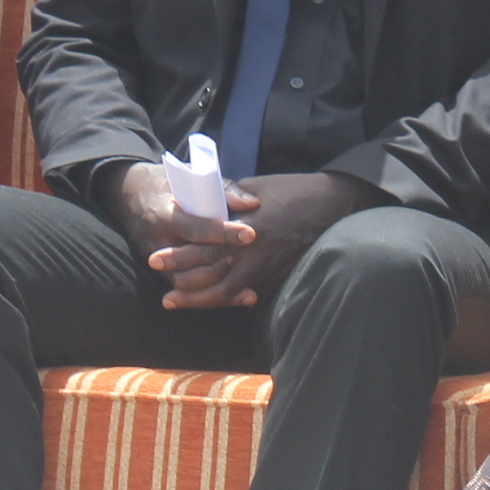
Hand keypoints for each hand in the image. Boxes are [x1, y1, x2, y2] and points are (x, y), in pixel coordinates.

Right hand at [112, 157, 258, 299]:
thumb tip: (253, 203)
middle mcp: (158, 242)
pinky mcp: (163, 273)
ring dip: (218, 287)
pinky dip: (212, 297)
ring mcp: (159, 261)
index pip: (196, 228)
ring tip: (248, 286)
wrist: (130, 197)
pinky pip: (187, 291)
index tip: (251, 234)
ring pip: (189, 283)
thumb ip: (221, 190)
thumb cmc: (167, 185)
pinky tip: (239, 297)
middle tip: (254, 261)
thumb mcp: (187, 179)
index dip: (224, 233)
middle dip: (225, 265)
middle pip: (193, 261)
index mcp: (165, 216)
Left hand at [154, 171, 364, 309]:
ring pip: (227, 291)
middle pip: (210, 272)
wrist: (334, 204)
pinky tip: (211, 301)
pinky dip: (227, 298)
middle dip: (182, 281)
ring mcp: (266, 265)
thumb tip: (206, 204)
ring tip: (175, 301)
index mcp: (244, 225)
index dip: (178, 255)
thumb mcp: (257, 187)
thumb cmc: (295, 190)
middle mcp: (253, 249)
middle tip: (160, 290)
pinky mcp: (277, 273)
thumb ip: (229, 198)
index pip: (204, 246)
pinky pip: (247, 292)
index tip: (155, 259)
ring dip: (199, 298)